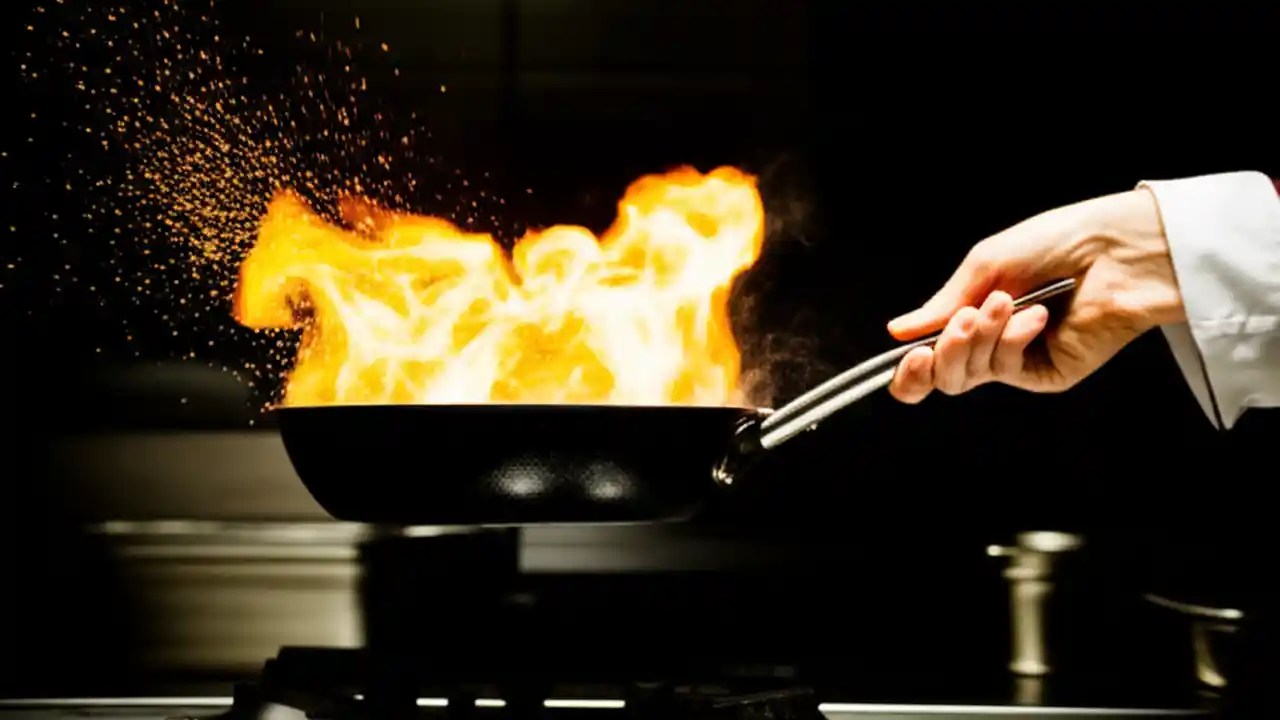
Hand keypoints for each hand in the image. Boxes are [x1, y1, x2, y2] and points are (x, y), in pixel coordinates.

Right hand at [887, 187, 1185, 403]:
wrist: (1113, 249)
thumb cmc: (1055, 243)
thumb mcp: (984, 266)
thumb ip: (942, 305)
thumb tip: (896, 331)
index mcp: (974, 317)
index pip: (930, 359)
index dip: (911, 368)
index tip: (907, 352)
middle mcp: (992, 344)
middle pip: (943, 377)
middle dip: (944, 349)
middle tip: (961, 319)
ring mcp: (1019, 361)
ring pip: (967, 376)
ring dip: (977, 337)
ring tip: (1004, 303)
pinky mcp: (1047, 374)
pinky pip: (1006, 369)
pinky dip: (1012, 340)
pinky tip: (1038, 315)